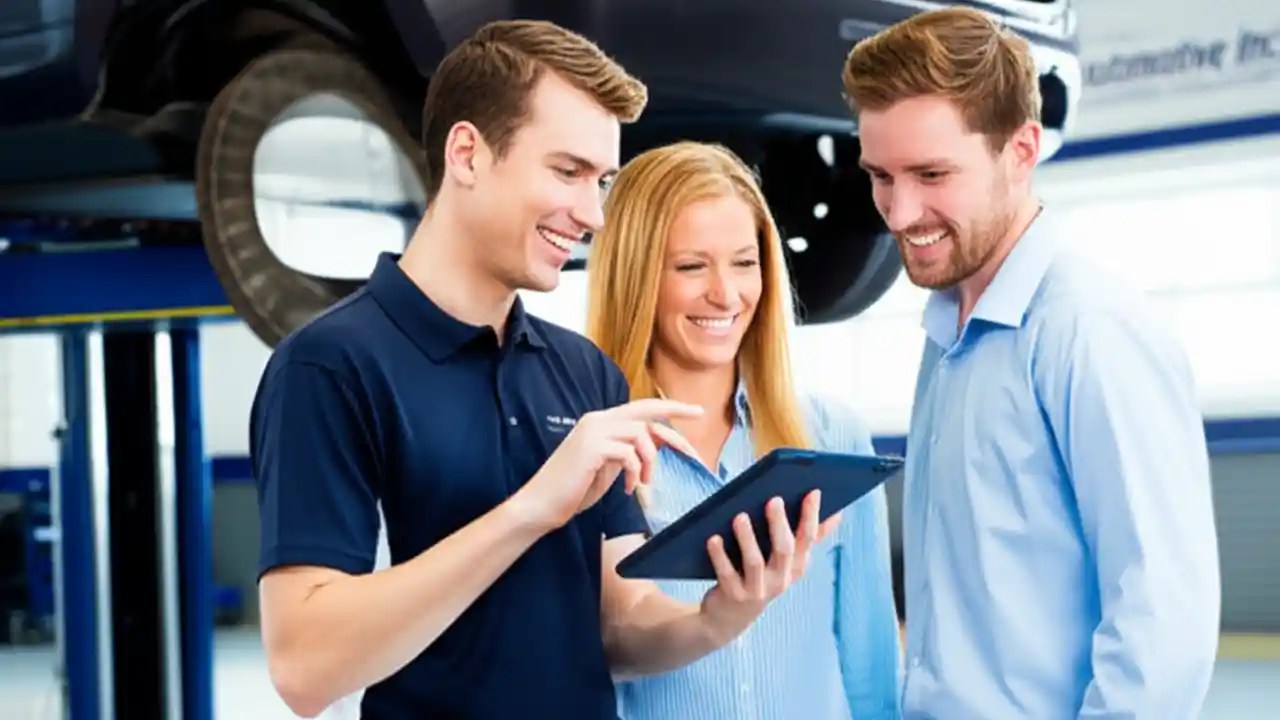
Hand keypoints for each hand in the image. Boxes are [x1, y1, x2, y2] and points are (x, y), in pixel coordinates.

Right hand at [511, 398, 702, 532]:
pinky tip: (627, 489)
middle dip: (675, 419)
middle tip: (696, 434)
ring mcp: (593, 431)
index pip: (642, 408)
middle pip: (646, 410)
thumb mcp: (608, 466)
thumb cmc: (573, 488)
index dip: (671, 408)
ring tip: (643, 483)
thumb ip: (627, 451)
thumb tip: (654, 446)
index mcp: (601, 422)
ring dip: (650, 462)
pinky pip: (629, 454)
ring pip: (640, 435)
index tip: (696, 411)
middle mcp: (597, 420)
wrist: (541, 504)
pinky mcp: (592, 448)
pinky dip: (634, 472)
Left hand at [698, 490, 841, 644]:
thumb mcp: (787, 560)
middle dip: (780, 524)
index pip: (808, 538)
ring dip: (748, 538)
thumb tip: (837, 513)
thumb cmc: (761, 576)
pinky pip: (727, 574)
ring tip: (740, 516)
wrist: (731, 616)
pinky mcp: (734, 596)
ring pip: (755, 562)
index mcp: (796, 565)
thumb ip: (809, 537)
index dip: (812, 516)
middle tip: (773, 500)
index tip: (813, 492)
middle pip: (784, 549)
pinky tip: (713, 538)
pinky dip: (720, 555)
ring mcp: (758, 589)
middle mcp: (781, 579)